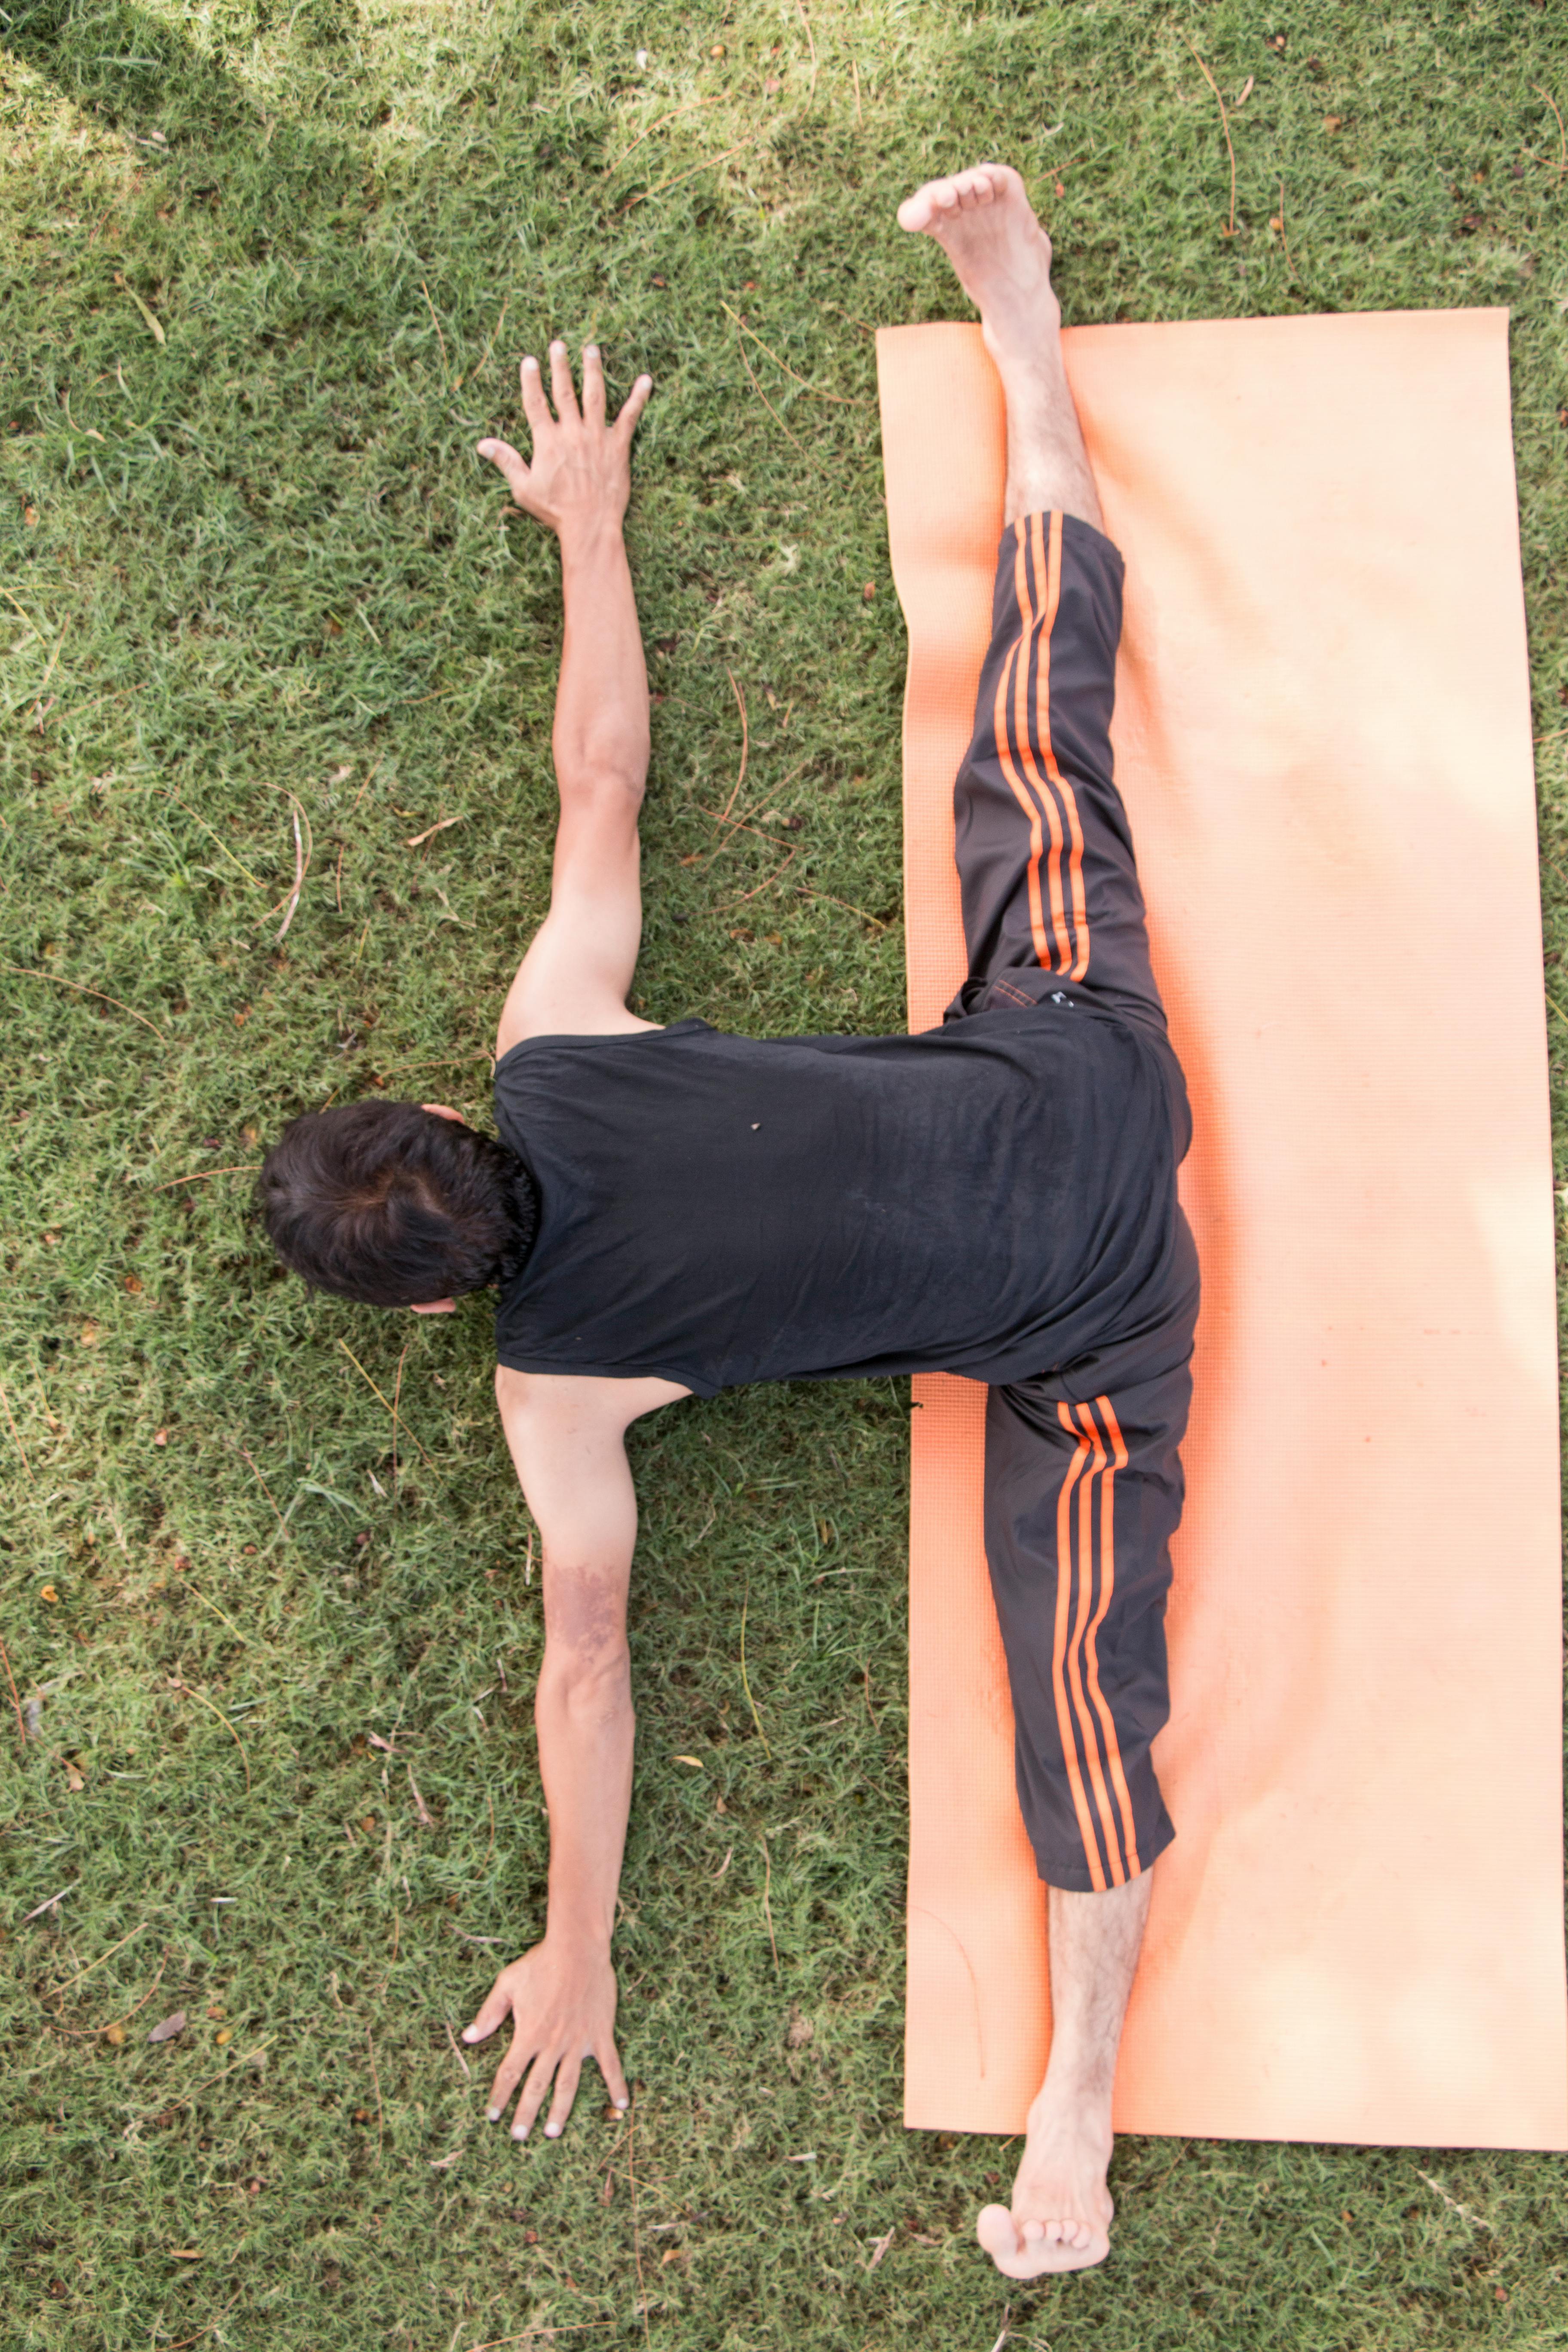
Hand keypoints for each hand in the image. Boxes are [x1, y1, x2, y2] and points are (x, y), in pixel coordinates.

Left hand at [462, 1937, 629, 2141]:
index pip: (509, 2073)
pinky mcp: (600, 2034)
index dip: (499, 2095)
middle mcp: (552, 2044)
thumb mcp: (508, 1984)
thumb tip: (468, 2038)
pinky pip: (610, 2065)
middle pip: (536, 2086)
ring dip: (560, 2111)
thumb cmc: (541, 1964)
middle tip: (518, 2136)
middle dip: (526, 2113)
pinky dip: (616, 2085)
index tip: (492, 2115)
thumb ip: (489, 2014)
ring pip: (568, 2084)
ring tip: (552, 2132)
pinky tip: (621, 2105)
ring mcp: (578, 2042)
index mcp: (528, 2033)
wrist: (578, 1949)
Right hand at [477, 343, 651, 539]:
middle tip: (559, 345)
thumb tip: (482, 445)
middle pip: (564, 392)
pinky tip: (646, 380)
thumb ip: (505, 461)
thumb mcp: (524, 488)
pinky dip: (638, 398)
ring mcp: (596, 437)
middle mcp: (572, 433)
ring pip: (594, 396)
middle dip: (560, 366)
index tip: (529, 360)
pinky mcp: (618, 446)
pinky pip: (630, 417)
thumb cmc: (556, 511)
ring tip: (591, 349)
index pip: (535, 403)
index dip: (531, 381)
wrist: (590, 525)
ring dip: (593, 370)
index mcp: (547, 441)